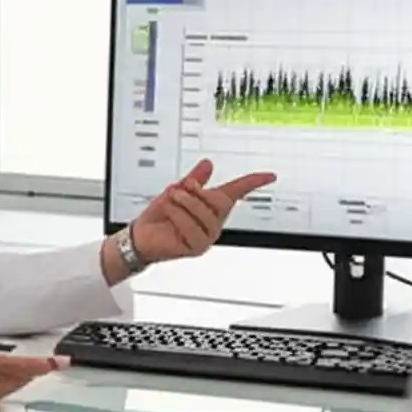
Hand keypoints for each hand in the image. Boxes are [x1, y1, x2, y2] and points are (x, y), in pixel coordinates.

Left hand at [131, 159, 275, 263]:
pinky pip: (192, 228)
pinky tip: (168, 213)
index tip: (269, 176)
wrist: (141, 237)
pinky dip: (177, 215)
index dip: (253, 182)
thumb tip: (208, 164)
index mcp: (212, 208)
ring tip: (171, 201)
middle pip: (221, 200)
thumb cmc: (159, 217)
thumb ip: (193, 179)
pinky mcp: (196, 248)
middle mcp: (213, 223)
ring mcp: (206, 237)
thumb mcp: (175, 191)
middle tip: (180, 189)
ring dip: (183, 202)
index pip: (237, 192)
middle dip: (198, 191)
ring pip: (205, 213)